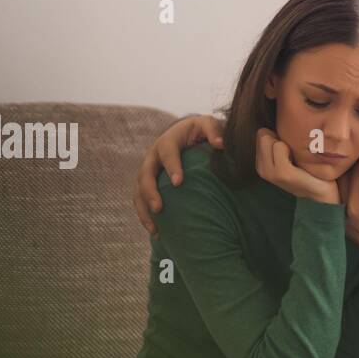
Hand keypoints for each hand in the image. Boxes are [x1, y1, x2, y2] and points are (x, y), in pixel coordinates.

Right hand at [134, 114, 224, 234]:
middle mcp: (153, 155)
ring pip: (138, 190)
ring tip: (154, 228)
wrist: (186, 134)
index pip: (167, 151)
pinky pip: (141, 199)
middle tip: (159, 208)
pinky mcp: (148, 182)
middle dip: (150, 191)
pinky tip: (156, 232)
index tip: (178, 182)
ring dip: (144, 209)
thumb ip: (213, 131)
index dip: (171, 166)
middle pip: (145, 173)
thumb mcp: (207, 125)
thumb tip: (220, 144)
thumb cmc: (200, 131)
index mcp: (168, 140)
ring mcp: (148, 169)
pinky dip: (145, 215)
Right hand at [254, 128, 340, 205]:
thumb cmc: (312, 169)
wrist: (326, 193)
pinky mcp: (282, 174)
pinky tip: (301, 164)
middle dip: (281, 139)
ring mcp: (270, 173)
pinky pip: (279, 146)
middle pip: (262, 134)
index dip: (279, 136)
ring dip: (288, 144)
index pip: (261, 132)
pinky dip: (291, 150)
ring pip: (269, 138)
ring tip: (299, 160)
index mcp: (262, 163)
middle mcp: (263, 169)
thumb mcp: (293, 151)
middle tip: (296, 155)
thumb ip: (281, 136)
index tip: (292, 150)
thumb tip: (278, 111)